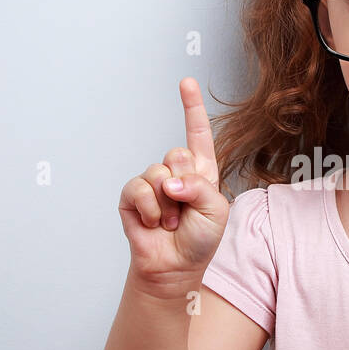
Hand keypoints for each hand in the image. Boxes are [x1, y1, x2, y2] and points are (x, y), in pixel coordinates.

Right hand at [119, 77, 229, 287]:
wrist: (175, 267)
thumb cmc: (199, 240)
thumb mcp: (216, 211)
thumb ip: (200, 188)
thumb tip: (169, 181)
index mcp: (200, 172)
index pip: (197, 134)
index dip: (191, 107)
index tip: (186, 82)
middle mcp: (175, 173)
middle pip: (176, 152)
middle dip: (183, 183)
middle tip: (184, 209)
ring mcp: (151, 183)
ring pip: (157, 172)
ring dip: (167, 204)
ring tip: (170, 222)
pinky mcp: (132, 196)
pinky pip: (139, 188)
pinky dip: (150, 209)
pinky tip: (154, 223)